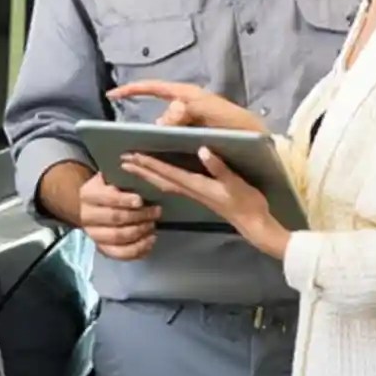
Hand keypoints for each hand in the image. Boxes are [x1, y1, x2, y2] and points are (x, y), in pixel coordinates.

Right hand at [78, 172, 160, 259]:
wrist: (89, 206)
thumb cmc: (106, 189)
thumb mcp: (109, 177)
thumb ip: (122, 177)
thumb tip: (141, 176)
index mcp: (88, 195)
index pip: (108, 199)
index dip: (125, 200)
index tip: (141, 201)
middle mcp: (87, 216)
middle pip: (115, 219)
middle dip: (139, 216)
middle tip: (156, 212)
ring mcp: (93, 234)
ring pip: (118, 238)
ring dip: (140, 233)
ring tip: (152, 226)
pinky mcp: (101, 248)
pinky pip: (120, 253)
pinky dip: (137, 250)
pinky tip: (149, 242)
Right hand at [107, 81, 267, 132]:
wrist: (266, 142)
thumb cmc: (243, 127)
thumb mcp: (215, 116)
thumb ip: (188, 112)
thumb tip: (159, 120)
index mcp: (191, 97)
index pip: (155, 87)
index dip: (133, 90)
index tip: (112, 94)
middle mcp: (190, 104)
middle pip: (157, 102)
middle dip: (140, 109)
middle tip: (125, 132)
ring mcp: (195, 116)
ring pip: (166, 120)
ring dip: (154, 131)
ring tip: (140, 145)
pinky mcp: (199, 129)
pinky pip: (175, 130)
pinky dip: (165, 137)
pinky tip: (162, 148)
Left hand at [120, 147, 289, 259]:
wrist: (253, 224)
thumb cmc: (246, 203)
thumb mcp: (235, 183)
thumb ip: (219, 168)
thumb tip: (203, 150)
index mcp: (196, 185)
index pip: (167, 172)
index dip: (149, 164)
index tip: (132, 155)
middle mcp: (190, 190)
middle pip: (159, 179)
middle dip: (141, 170)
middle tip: (122, 160)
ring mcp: (194, 193)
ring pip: (164, 183)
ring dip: (147, 174)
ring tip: (133, 167)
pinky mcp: (199, 195)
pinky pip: (172, 185)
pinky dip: (160, 179)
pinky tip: (158, 176)